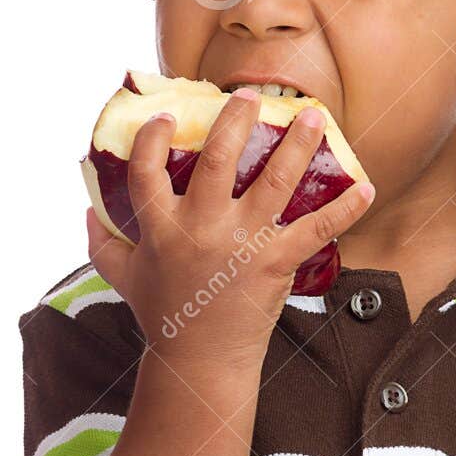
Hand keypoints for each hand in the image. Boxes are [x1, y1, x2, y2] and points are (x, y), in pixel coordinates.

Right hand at [86, 89, 374, 366]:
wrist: (200, 362)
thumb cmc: (162, 316)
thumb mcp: (123, 277)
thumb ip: (102, 242)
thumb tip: (89, 210)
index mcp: (161, 228)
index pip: (148, 170)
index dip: (155, 139)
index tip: (167, 116)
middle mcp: (201, 228)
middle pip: (217, 160)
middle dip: (235, 119)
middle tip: (251, 94)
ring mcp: (241, 243)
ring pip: (273, 181)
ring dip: (296, 144)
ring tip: (313, 115)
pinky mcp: (276, 263)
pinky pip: (316, 229)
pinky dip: (344, 209)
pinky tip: (366, 187)